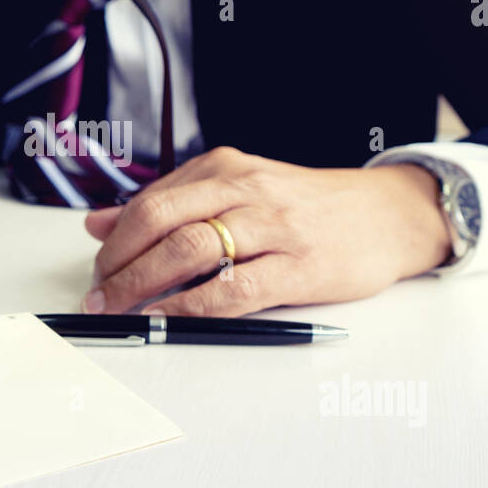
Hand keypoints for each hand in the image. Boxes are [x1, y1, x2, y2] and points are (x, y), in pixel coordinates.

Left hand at [81, 147, 452, 315]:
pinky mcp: (300, 267)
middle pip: (160, 220)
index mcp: (226, 169)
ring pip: (189, 249)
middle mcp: (245, 190)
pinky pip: (234, 289)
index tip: (96, 269)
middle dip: (118, 262)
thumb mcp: (237, 190)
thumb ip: (171, 205)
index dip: (114, 239)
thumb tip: (98, 224)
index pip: (151, 200)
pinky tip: (169, 317)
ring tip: (120, 309)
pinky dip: (192, 305)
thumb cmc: (309, 207)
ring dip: (143, 284)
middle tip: (98, 295)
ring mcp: (274, 227)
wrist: (391, 215)